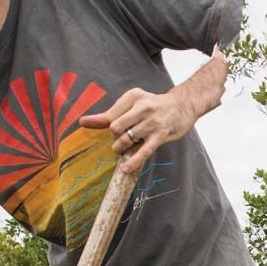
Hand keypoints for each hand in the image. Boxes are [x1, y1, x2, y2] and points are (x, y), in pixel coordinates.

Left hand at [79, 88, 197, 174]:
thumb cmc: (155, 106)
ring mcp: (152, 122)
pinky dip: (134, 161)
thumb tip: (83, 122)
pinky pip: (144, 151)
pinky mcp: (161, 135)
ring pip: (126, 139)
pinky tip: (126, 168)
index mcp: (133, 96)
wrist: (183, 105)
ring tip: (126, 148)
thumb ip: (109, 114)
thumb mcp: (133, 103)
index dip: (109, 128)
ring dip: (122, 148)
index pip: (110, 116)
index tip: (114, 132)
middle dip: (116, 138)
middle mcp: (142, 107)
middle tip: (122, 140)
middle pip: (115, 128)